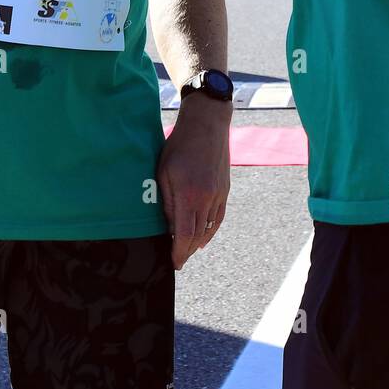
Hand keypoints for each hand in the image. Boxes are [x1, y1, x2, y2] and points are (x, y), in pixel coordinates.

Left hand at [156, 95, 230, 269]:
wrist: (207, 125)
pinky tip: (202, 237)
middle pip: (197, 236)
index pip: (185, 235)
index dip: (179, 253)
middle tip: (177, 260)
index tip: (173, 263)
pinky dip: (210, 231)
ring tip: (186, 249)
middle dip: (186, 251)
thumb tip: (169, 226)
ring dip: (197, 242)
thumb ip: (167, 202)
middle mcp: (207, 199)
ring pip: (209, 229)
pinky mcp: (225, 190)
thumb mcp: (163, 172)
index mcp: (189, 195)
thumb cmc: (179, 146)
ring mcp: (219, 195)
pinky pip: (218, 218)